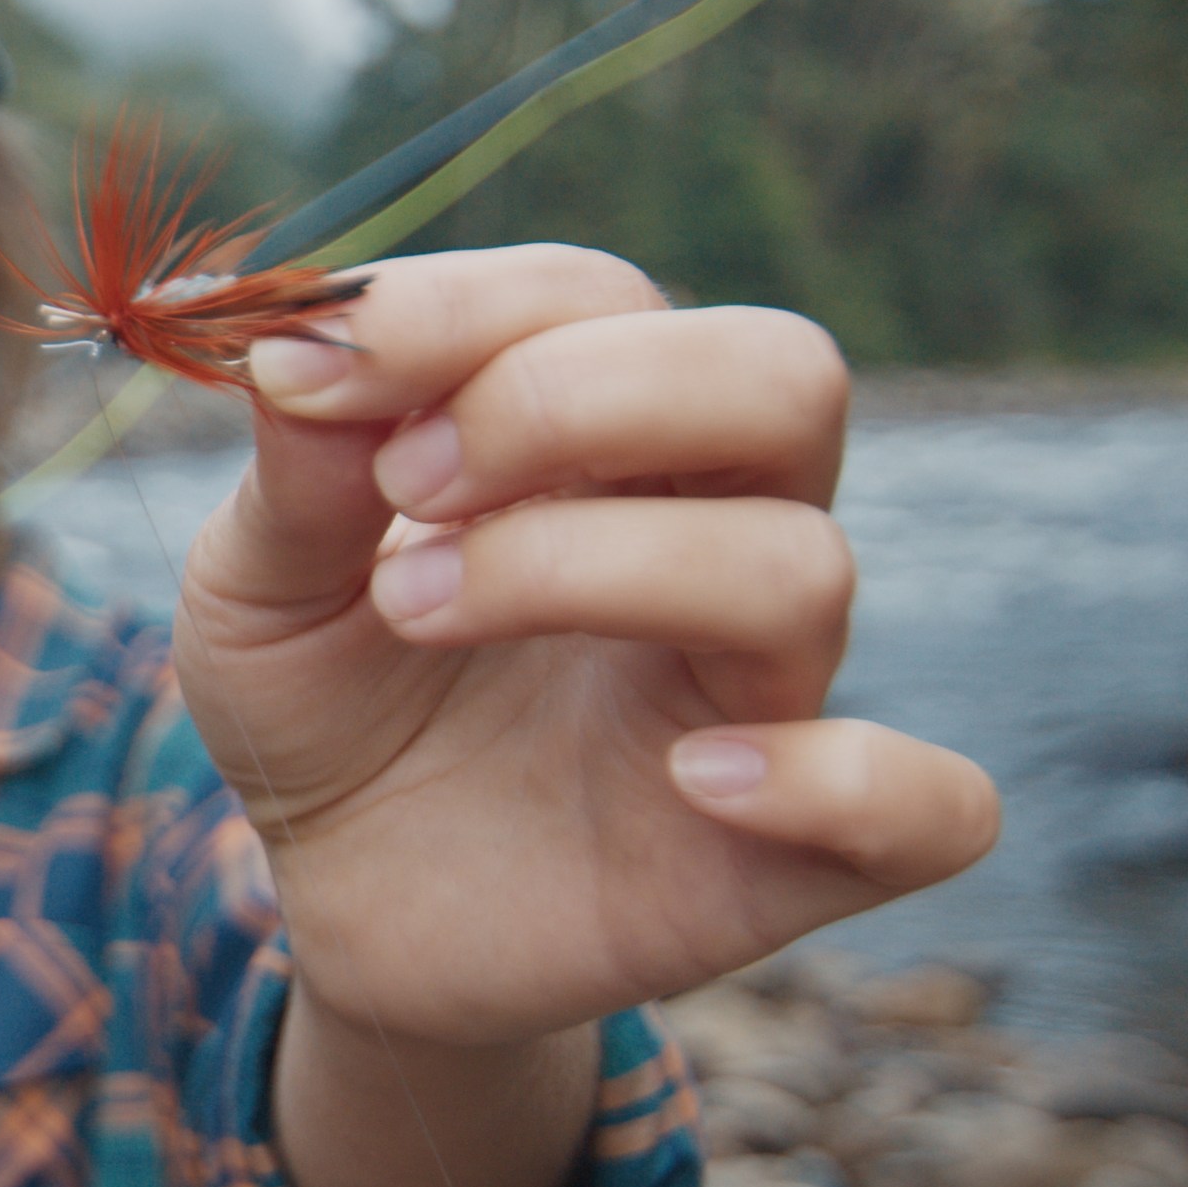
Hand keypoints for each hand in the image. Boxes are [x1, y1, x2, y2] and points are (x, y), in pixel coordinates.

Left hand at [172, 244, 998, 1048]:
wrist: (334, 892)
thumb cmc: (321, 699)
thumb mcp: (254, 584)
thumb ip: (293, 471)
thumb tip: (303, 341)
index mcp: (596, 433)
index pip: (599, 294)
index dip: (461, 314)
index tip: (308, 380)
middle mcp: (710, 529)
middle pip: (779, 374)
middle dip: (577, 397)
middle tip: (408, 485)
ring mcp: (761, 690)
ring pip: (801, 568)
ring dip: (589, 567)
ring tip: (415, 608)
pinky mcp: (790, 858)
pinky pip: (933, 807)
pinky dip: (838, 780)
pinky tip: (694, 779)